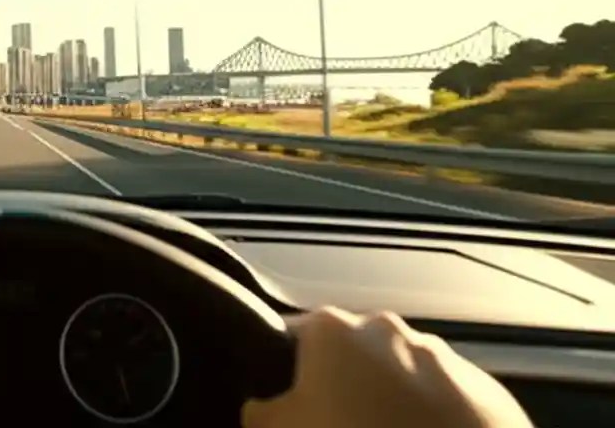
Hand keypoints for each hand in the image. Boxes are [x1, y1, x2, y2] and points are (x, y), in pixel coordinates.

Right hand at [243, 307, 532, 427]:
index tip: (289, 405)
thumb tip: (260, 404)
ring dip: (390, 401)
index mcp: (332, 328)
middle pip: (349, 355)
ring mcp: (443, 357)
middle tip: (337, 424)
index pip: (292, 337)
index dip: (285, 374)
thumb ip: (260, 410)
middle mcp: (387, 328)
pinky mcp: (487, 391)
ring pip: (401, 376)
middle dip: (343, 386)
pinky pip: (447, 400)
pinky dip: (434, 418)